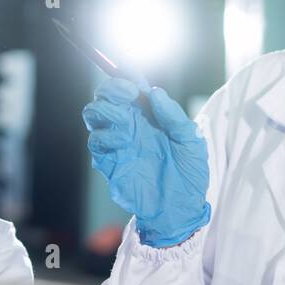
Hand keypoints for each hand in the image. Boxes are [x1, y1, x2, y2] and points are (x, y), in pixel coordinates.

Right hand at [82, 78, 210, 246]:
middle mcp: (129, 124)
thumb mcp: (191, 141)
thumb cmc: (189, 174)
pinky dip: (105, 135)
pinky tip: (123, 141)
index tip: (133, 76)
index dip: (126, 76)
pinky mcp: (109, 162)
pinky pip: (95, 141)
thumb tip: (155, 92)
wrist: (180, 208)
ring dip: (106, 110)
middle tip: (128, 94)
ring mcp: (117, 142)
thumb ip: (174, 115)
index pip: (129, 87)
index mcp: (149, 115)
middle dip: (111, 88)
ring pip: (93, 113)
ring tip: (126, 122)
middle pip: (105, 96)